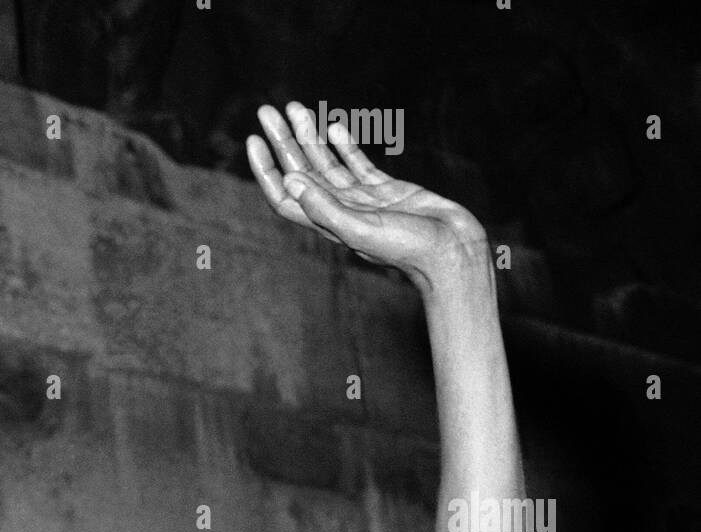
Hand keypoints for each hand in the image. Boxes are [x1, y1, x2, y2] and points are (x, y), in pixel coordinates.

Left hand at [247, 102, 486, 291]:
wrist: (451, 250)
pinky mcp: (387, 190)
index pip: (286, 194)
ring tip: (296, 107)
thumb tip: (291, 180)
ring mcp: (363, 199)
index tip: (254, 139)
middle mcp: (340, 209)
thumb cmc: (408, 248)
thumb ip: (326, 208)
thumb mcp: (361, 229)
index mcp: (328, 221)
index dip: (266, 169)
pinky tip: (336, 127)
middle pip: (302, 171)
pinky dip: (346, 146)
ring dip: (310, 136)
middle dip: (284, 140)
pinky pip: (359, 164)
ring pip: (328, 163)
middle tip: (268, 110)